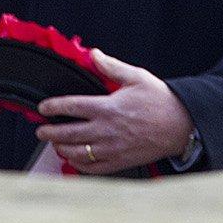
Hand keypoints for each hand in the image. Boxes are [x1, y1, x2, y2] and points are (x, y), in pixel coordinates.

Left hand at [33, 49, 193, 175]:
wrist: (182, 125)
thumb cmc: (161, 101)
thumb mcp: (136, 77)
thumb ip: (111, 66)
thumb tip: (94, 54)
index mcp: (108, 108)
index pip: (72, 107)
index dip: (53, 107)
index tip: (43, 108)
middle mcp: (107, 130)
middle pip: (69, 133)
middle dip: (50, 132)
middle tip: (40, 131)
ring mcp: (113, 149)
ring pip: (78, 153)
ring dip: (62, 149)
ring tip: (54, 144)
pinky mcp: (121, 161)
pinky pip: (94, 168)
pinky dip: (80, 165)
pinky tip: (74, 160)